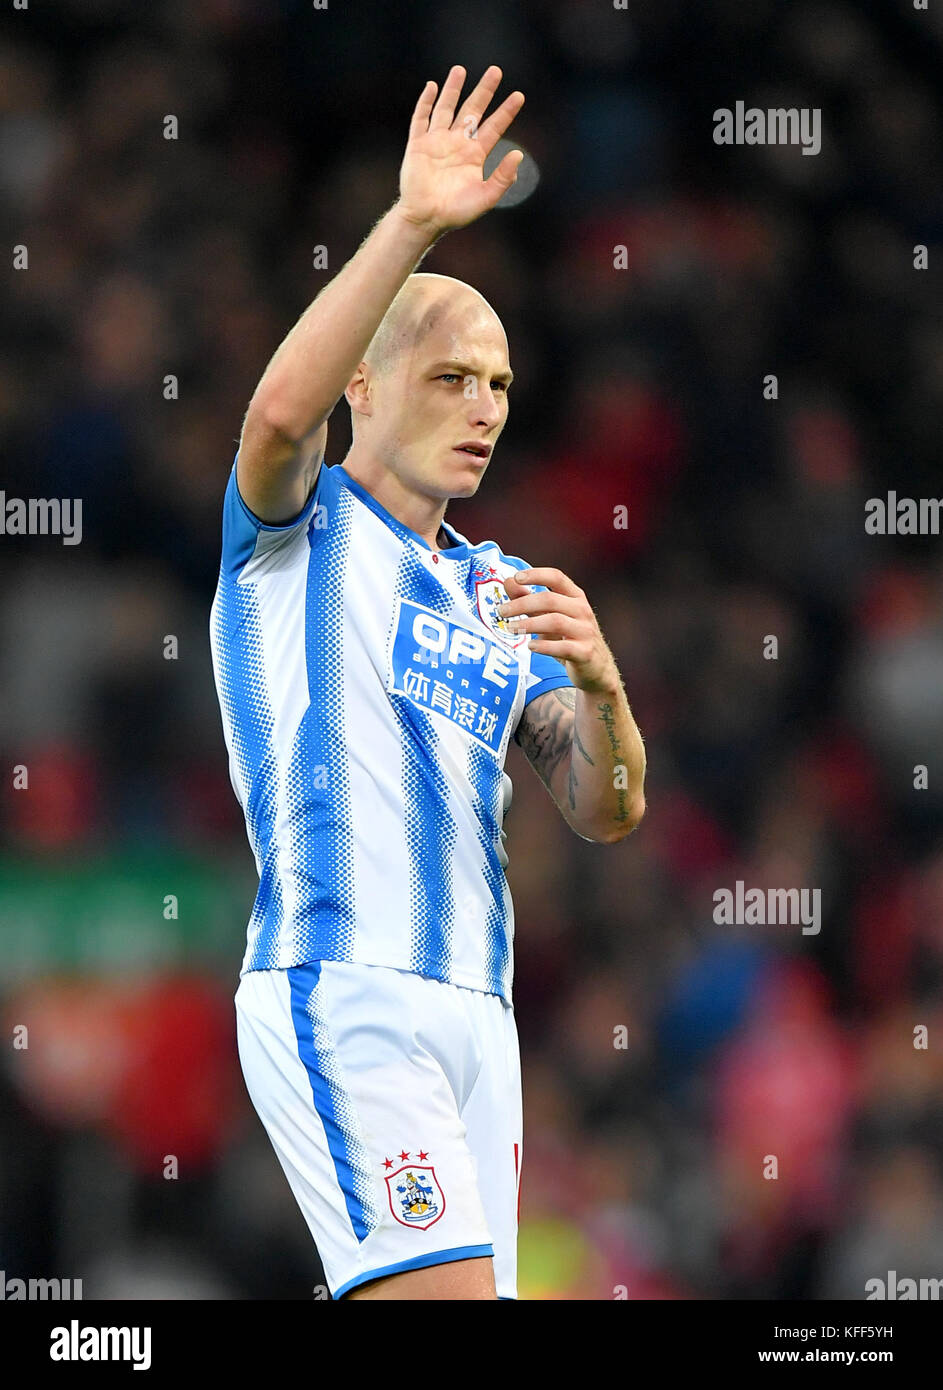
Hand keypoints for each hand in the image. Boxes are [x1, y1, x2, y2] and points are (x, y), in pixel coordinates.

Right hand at [396, 65, 524, 236]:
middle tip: (496, 70)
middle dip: (484, 91)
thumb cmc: (456, 212)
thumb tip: (519, 155)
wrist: (426, 218)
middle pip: (473, 110)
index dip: (506, 111)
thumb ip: (503, 178)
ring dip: (453, 89)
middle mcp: (457, 144)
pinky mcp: (418, 145)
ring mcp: (437, 142)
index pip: (494, 127)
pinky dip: (426, 102)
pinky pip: (421, 119)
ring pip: (447, 108)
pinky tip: (432, 87)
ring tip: (460, 69)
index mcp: (475, 155)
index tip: (519, 96)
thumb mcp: (486, 198)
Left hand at [497, 568, 621, 694]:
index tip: (516, 577)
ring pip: (555, 621)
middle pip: (550, 599)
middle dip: (522, 604)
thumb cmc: (569, 638)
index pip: (556, 577)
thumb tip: (508, 582)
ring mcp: (586, 631)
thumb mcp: (549, 616)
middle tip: (502, 611)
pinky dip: (544, 646)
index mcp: (575, 597)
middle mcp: (582, 610)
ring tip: (510, 628)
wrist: (596, 668)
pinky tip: (530, 646)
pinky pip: (563, 647)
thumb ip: (529, 599)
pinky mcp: (585, 652)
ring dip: (529, 624)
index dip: (536, 575)